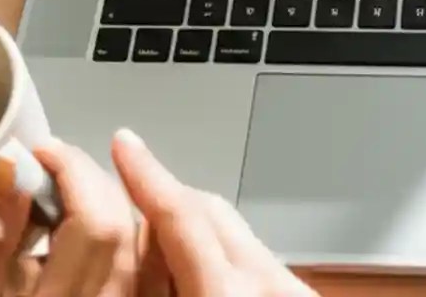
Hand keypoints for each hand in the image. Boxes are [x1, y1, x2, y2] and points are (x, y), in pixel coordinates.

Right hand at [0, 140, 138, 296]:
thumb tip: (8, 168)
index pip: (97, 224)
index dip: (74, 172)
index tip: (38, 151)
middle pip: (127, 233)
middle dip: (97, 182)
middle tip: (54, 165)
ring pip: (143, 252)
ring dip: (119, 207)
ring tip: (73, 191)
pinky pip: (142, 277)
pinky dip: (129, 242)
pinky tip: (97, 232)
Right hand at [111, 129, 317, 296]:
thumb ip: (149, 282)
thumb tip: (130, 245)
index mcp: (226, 295)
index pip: (181, 214)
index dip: (146, 174)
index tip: (125, 143)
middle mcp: (267, 282)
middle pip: (210, 210)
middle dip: (166, 198)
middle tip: (126, 198)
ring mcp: (291, 287)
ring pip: (232, 231)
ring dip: (194, 230)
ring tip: (158, 253)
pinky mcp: (300, 293)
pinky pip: (255, 257)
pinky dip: (222, 255)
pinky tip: (200, 275)